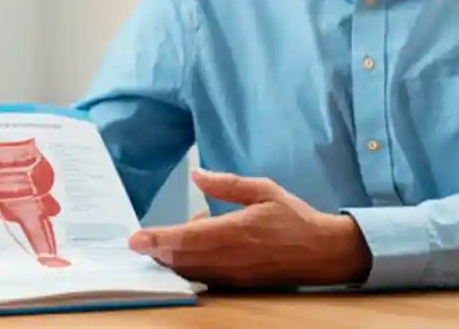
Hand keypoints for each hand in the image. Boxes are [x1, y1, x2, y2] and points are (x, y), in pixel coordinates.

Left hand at [128, 169, 372, 287]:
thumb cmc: (294, 218)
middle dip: (157, 251)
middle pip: (181, 259)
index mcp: (235, 231)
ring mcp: (233, 274)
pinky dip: (190, 266)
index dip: (157, 239)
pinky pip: (204, 277)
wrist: (323, 252)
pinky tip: (194, 248)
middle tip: (141, 240)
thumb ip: (227, 184)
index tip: (135, 239)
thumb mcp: (263, 190)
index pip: (186, 238)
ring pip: (190, 270)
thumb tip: (197, 175)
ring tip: (170, 239)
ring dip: (172, 259)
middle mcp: (230, 257)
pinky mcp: (237, 283)